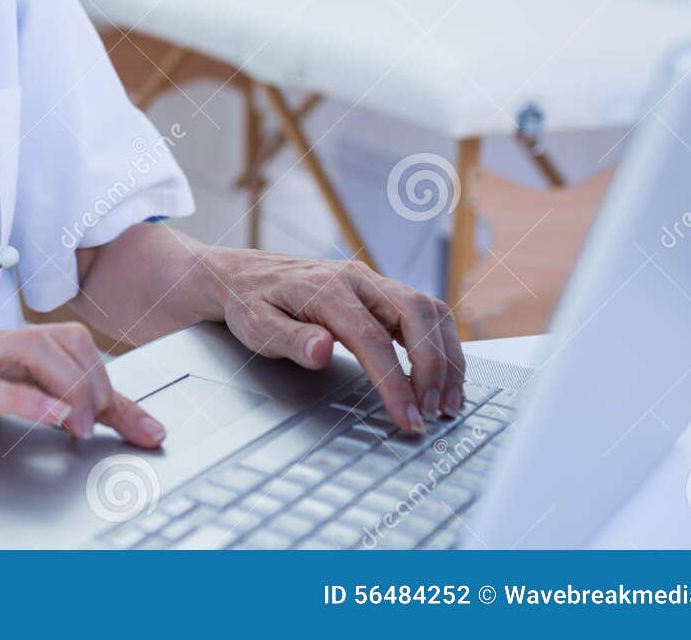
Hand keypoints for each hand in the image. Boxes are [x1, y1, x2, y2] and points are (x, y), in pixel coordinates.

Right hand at [0, 323, 166, 451]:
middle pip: (68, 343)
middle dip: (106, 387)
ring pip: (40, 352)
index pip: (71, 351)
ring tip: (86, 427)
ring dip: (76, 389)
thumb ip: (4, 394)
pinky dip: (32, 400)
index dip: (116, 389)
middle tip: (123, 431)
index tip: (147, 427)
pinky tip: (55, 418)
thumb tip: (55, 417)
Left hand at [204, 250, 465, 434]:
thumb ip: (290, 339)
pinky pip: (423, 313)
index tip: (408, 416)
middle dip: (435, 366)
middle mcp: (357, 279)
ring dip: (447, 355)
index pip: (373, 338)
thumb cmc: (249, 302)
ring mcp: (371, 283)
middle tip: (436, 411)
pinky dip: (441, 344)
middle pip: (415, 315)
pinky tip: (442, 377)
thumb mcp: (256, 325)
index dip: (395, 381)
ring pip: (428, 310)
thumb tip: (322, 350)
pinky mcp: (379, 292)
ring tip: (448, 401)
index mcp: (326, 289)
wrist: (242, 275)